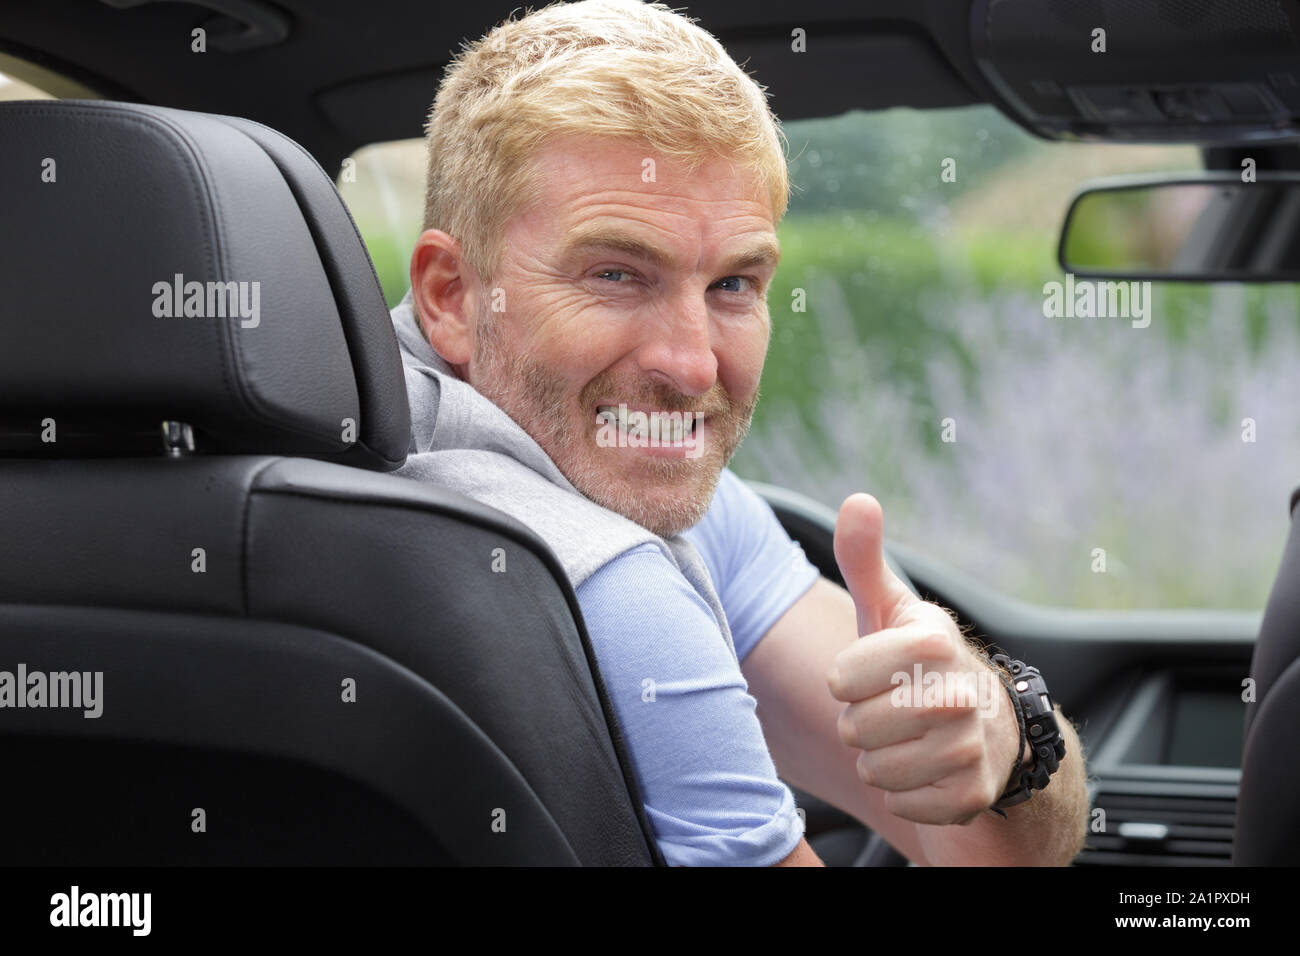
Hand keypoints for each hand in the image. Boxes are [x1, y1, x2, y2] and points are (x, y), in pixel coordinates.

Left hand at [827, 493, 1024, 824]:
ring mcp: (972, 746)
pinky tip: (925, 770)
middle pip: (855, 728)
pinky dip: (903, 794)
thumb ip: (863, 557)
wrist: (991, 728)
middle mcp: (959, 691)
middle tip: (890, 710)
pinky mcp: (975, 794)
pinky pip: (901, 804)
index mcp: (930, 641)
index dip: (846, 682)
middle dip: (862, 725)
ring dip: (879, 761)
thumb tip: (858, 499)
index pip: (840, 680)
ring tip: (906, 739)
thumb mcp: (888, 608)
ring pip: (875, 770)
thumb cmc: (918, 662)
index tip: (870, 675)